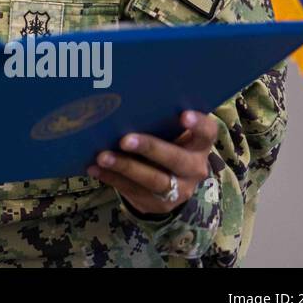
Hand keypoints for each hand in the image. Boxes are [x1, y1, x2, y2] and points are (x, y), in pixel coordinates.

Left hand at [87, 110, 216, 216]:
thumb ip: (160, 120)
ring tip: (102, 156)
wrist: (171, 186)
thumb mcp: (171, 134)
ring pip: (153, 179)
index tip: (183, 114)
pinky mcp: (158, 203)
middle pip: (175, 159)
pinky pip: (132, 190)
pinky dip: (111, 178)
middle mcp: (194, 168)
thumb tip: (125, 99)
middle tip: (125, 139)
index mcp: (199, 145)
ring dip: (125, 167)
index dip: (198, 124)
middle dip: (150, 148)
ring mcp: (178, 189)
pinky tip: (94, 168)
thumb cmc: (166, 144)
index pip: (208, 133)